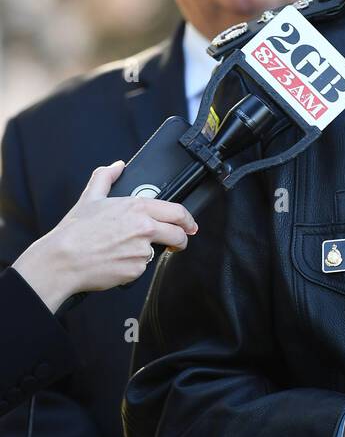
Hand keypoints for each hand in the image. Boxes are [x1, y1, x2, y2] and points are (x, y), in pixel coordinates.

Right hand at [12, 161, 197, 312]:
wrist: (62, 259)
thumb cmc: (75, 230)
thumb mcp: (90, 197)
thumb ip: (106, 177)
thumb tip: (117, 166)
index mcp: (138, 207)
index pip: (177, 212)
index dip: (187, 220)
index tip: (190, 225)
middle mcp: (145, 228)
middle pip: (178, 235)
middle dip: (182, 240)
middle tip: (178, 243)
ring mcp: (142, 251)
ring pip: (156, 253)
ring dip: (147, 253)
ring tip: (124, 250)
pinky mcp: (136, 270)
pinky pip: (141, 269)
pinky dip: (132, 267)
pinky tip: (116, 261)